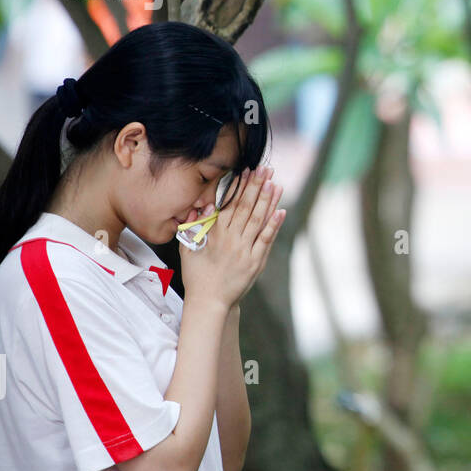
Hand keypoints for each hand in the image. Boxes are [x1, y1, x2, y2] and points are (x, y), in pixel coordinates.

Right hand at [180, 166, 285, 309]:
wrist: (209, 302)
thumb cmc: (197, 275)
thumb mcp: (188, 248)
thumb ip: (194, 226)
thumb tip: (201, 206)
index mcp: (214, 234)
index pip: (229, 204)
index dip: (239, 186)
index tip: (247, 171)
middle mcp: (230, 239)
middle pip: (245, 207)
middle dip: (256, 187)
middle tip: (265, 169)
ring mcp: (244, 250)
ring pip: (258, 220)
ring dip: (267, 200)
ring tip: (275, 183)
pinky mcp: (255, 262)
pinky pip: (266, 240)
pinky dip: (274, 225)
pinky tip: (281, 211)